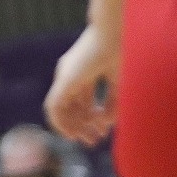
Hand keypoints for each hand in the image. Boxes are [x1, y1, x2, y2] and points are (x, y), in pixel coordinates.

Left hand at [45, 25, 119, 145]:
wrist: (115, 35)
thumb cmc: (122, 53)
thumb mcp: (119, 84)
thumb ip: (112, 104)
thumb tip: (104, 125)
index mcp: (85, 71)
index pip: (83, 100)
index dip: (92, 117)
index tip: (103, 132)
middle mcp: (72, 74)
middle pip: (73, 106)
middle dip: (83, 125)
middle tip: (94, 142)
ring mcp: (65, 76)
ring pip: (62, 108)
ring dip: (74, 127)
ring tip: (87, 140)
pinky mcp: (62, 81)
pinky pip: (53, 107)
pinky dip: (60, 123)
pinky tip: (70, 135)